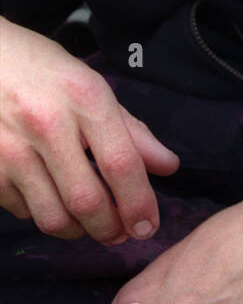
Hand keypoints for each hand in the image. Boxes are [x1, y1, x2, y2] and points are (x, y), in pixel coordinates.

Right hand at [0, 17, 178, 243]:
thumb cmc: (42, 69)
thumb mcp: (91, 85)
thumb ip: (131, 129)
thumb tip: (167, 166)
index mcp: (84, 97)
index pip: (120, 162)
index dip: (139, 202)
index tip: (148, 226)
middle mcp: (46, 123)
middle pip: (87, 200)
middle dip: (110, 229)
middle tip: (120, 233)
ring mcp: (11, 148)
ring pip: (53, 217)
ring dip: (79, 232)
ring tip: (90, 224)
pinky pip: (23, 211)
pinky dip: (44, 214)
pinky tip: (52, 199)